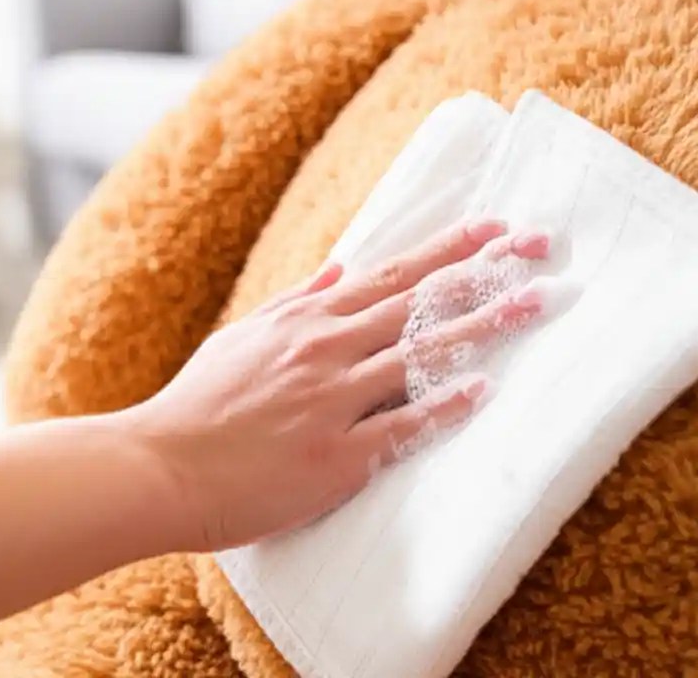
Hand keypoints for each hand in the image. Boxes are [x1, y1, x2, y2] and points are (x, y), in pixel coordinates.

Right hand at [121, 219, 550, 551]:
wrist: (157, 469)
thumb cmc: (196, 406)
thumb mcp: (242, 338)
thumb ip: (295, 302)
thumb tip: (340, 269)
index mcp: (307, 322)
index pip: (393, 275)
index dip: (449, 249)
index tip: (496, 227)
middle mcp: (325, 351)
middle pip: (419, 303)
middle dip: (484, 272)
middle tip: (540, 248)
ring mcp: (331, 401)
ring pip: (419, 354)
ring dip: (481, 326)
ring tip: (534, 304)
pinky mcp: (334, 457)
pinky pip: (399, 427)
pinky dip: (442, 406)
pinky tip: (484, 389)